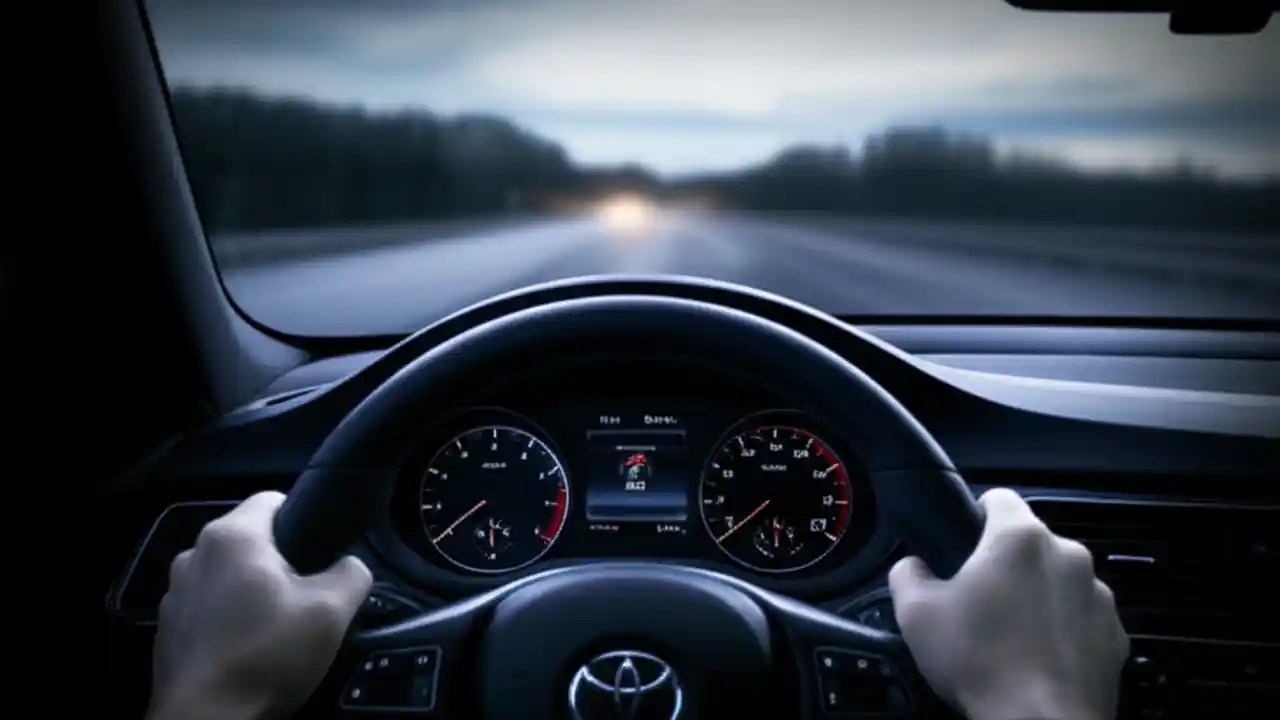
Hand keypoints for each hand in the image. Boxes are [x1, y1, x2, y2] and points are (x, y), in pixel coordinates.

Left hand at [148, 492, 372, 719]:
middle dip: (281, 562)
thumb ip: (352, 574)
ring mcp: (175, 592)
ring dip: (252, 592)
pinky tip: (248, 649)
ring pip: (229, 575)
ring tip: (277, 629)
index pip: (274, 499)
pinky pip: (209, 607)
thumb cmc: (267, 656)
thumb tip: (350, 566)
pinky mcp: (167, 627)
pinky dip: (229, 619)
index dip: (305, 520)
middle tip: (308, 598)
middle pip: (251, 540)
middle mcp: (194, 554)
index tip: (322, 554)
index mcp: (232, 536)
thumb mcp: (332, 612)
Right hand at [889, 488, 1128, 719]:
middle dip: (1007, 564)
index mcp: (1019, 538)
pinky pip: (1082, 618)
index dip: (975, 516)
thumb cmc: (978, 662)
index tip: (962, 548)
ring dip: (1038, 596)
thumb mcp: (914, 613)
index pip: (998, 497)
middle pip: (1030, 543)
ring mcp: (1100, 596)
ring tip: (1012, 637)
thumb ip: (908, 573)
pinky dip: (1064, 630)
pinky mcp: (1117, 634)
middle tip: (979, 602)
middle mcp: (1069, 555)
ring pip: (1059, 580)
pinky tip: (1041, 659)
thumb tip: (914, 565)